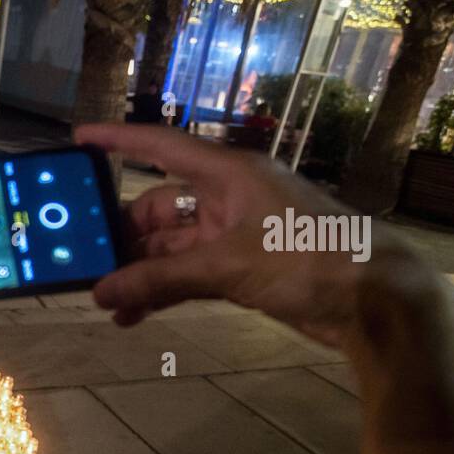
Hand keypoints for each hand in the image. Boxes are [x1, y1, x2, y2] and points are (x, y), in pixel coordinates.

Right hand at [75, 124, 427, 348]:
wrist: (374, 299)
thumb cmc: (307, 259)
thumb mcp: (226, 266)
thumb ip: (160, 280)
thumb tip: (102, 294)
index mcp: (229, 174)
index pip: (161, 148)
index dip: (118, 141)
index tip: (79, 140)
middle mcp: (229, 197)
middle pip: (159, 206)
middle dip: (123, 233)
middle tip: (85, 257)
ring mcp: (238, 233)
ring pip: (172, 245)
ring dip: (142, 271)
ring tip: (106, 298)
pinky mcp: (246, 267)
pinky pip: (190, 273)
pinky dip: (165, 290)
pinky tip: (136, 314)